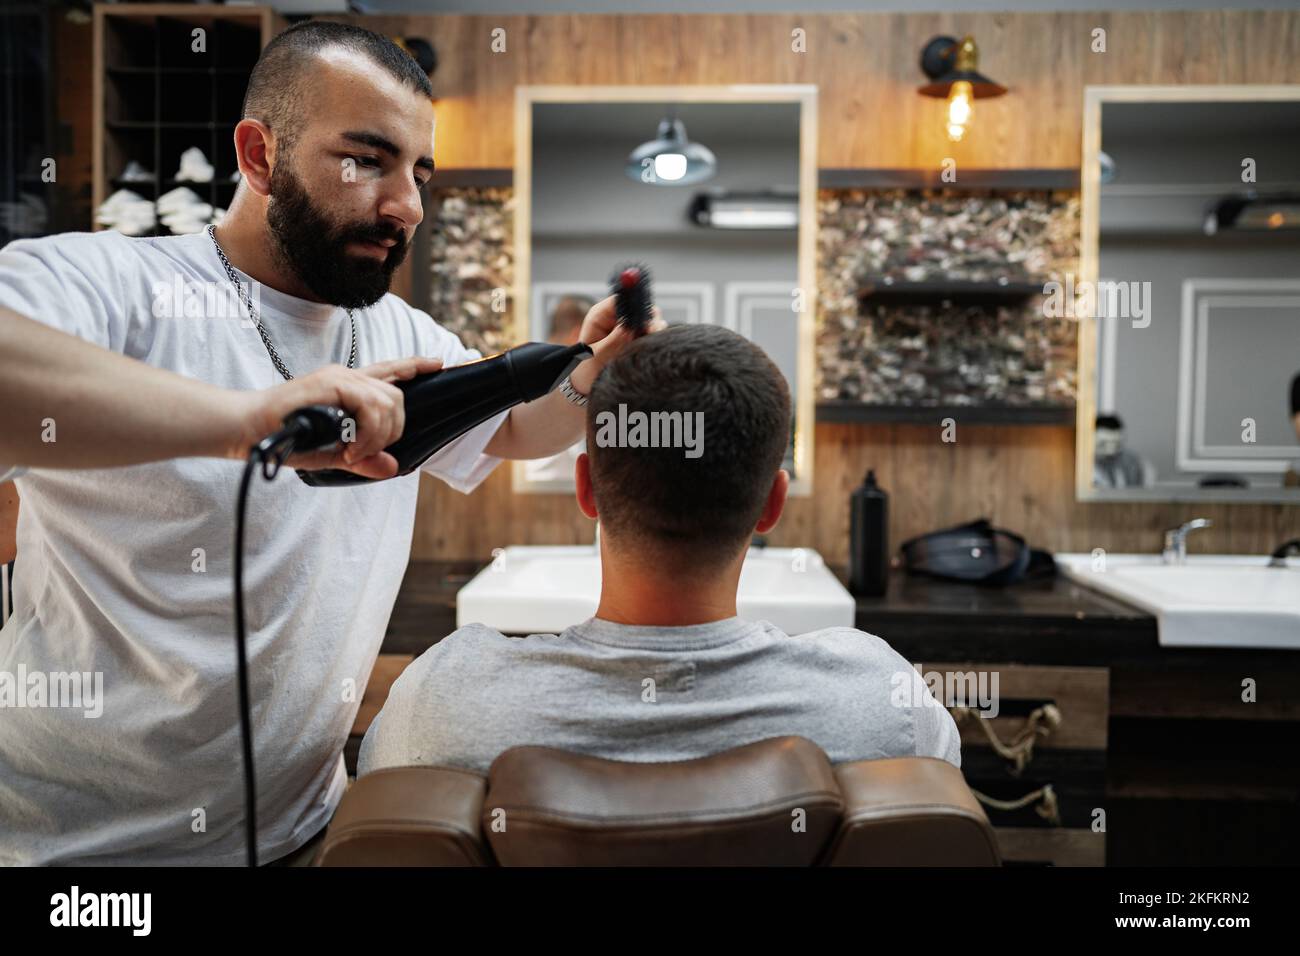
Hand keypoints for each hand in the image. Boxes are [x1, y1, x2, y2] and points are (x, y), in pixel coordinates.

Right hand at [232, 356, 443, 478]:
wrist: (249, 430)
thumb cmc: (284, 439)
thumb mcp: (333, 454)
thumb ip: (363, 458)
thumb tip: (392, 467)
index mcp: (347, 387)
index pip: (388, 372)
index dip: (414, 366)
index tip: (437, 363)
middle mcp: (346, 376)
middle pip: (396, 396)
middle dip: (393, 430)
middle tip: (364, 453)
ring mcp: (338, 377)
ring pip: (387, 401)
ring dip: (378, 435)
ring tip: (354, 453)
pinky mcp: (329, 383)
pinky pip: (369, 405)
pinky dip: (367, 433)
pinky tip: (350, 449)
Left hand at [571, 294, 665, 392]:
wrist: (586, 386)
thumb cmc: (586, 369)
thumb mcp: (598, 355)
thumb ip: (615, 340)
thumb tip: (633, 325)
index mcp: (600, 315)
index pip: (621, 299)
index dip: (635, 304)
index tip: (645, 318)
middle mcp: (615, 318)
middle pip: (639, 307)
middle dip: (648, 318)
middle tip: (653, 331)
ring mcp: (628, 328)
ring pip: (648, 319)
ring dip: (654, 329)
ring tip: (653, 340)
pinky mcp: (636, 338)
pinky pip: (651, 333)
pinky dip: (655, 338)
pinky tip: (654, 347)